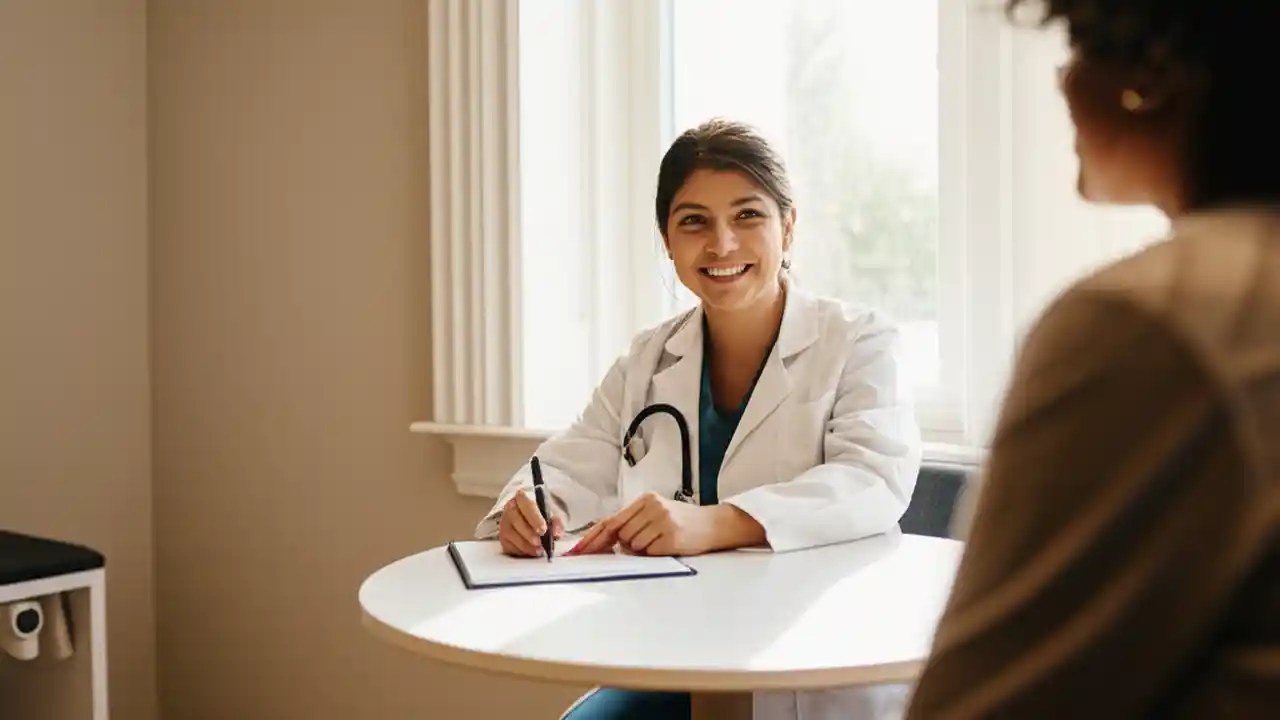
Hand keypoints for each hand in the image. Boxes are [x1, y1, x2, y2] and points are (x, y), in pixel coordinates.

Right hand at [498, 489, 563, 557]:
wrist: (533, 519)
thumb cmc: (542, 514)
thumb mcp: (552, 515)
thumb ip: (556, 523)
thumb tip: (556, 533)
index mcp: (522, 498)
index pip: (526, 505)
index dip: (534, 518)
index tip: (543, 530)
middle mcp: (510, 509)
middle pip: (515, 519)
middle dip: (528, 533)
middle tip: (539, 542)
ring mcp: (504, 524)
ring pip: (510, 534)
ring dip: (525, 545)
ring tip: (538, 550)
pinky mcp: (503, 538)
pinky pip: (508, 545)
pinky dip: (520, 551)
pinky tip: (530, 552)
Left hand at [566, 492, 723, 556]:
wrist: (713, 524)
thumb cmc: (681, 521)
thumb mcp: (656, 512)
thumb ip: (633, 522)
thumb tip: (607, 541)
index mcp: (645, 500)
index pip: (611, 521)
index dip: (593, 537)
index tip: (579, 551)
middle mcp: (653, 507)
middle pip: (621, 536)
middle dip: (628, 545)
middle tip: (649, 539)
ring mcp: (663, 521)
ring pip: (634, 546)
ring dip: (643, 549)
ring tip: (662, 540)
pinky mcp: (672, 536)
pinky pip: (650, 553)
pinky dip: (655, 554)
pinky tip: (669, 544)